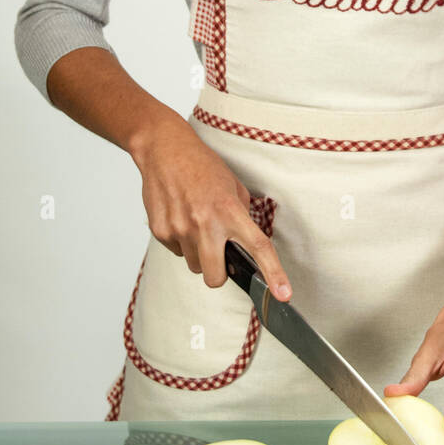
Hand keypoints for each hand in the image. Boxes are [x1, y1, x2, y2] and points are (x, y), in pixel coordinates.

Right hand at [130, 114, 291, 300]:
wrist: (164, 150)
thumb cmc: (201, 165)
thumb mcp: (233, 186)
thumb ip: (241, 215)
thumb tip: (245, 242)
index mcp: (229, 210)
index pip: (257, 247)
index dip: (273, 273)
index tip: (283, 294)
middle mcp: (204, 223)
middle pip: (215, 277)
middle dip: (219, 273)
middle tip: (218, 253)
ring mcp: (179, 229)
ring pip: (194, 266)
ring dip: (198, 253)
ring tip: (195, 223)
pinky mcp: (160, 232)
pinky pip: (176, 252)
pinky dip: (180, 241)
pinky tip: (180, 217)